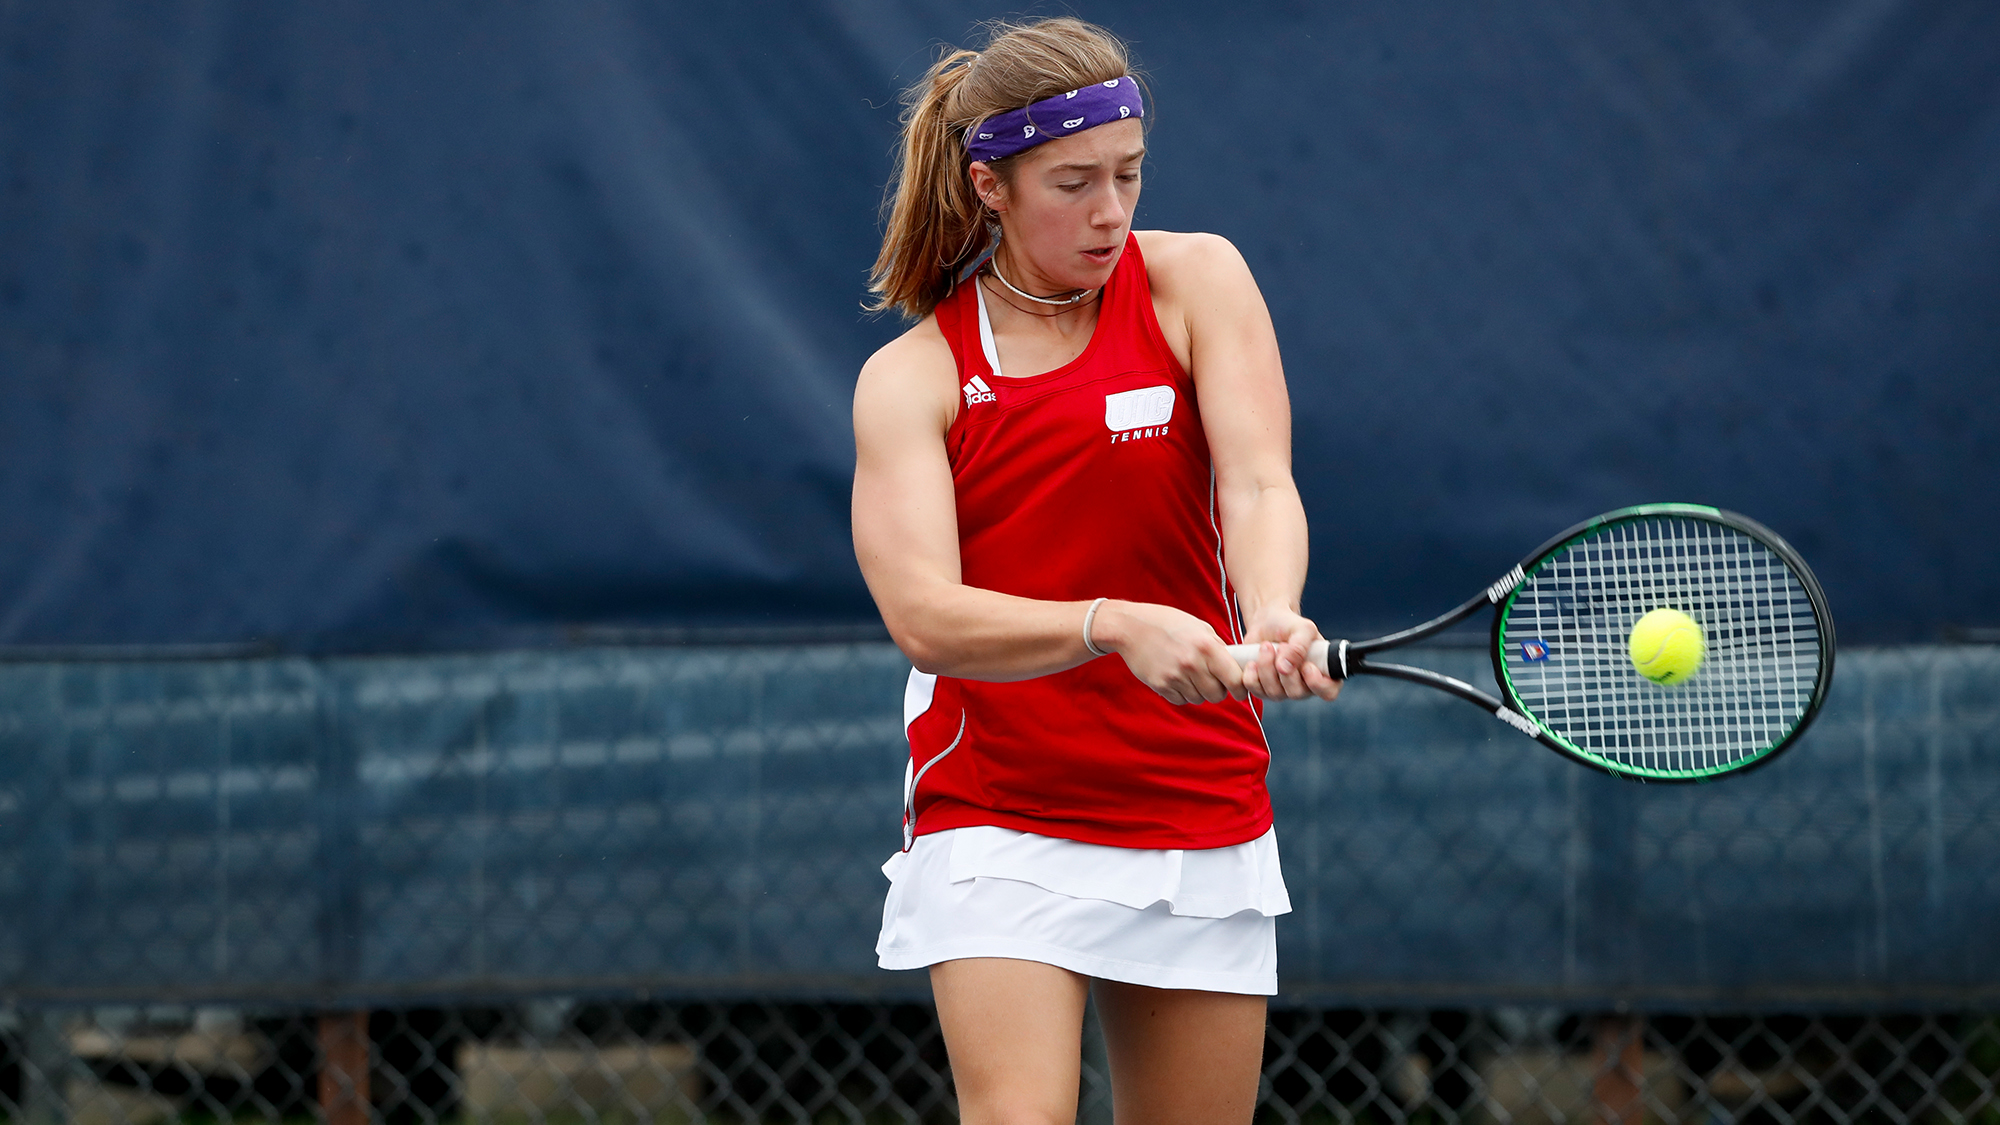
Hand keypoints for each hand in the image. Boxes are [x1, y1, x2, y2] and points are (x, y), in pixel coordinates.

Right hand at [1089, 600, 1246, 704]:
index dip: (1239, 687)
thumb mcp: (1198, 627)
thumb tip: (1235, 666)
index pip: (1234, 679)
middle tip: (1211, 680)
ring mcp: (1175, 676)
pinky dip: (1181, 693)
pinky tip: (1175, 678)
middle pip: (1217, 695)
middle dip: (1217, 690)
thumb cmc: (1166, 623)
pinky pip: (1180, 700)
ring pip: (1198, 699)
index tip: (1238, 689)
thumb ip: (1217, 647)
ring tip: (1189, 675)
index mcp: (1206, 646)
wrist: (1130, 627)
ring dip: (1198, 691)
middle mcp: (1192, 663)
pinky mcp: (1160, 685)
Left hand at [1239, 607, 1342, 701]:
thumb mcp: (1302, 628)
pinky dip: (1252, 675)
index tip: (1307, 666)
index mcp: (1322, 672)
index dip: (1318, 684)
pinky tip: (1253, 661)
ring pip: (1274, 693)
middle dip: (1285, 670)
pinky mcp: (1262, 689)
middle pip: (1296, 693)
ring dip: (1267, 667)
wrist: (1267, 622)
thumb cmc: (1290, 625)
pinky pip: (1255, 691)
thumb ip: (1299, 646)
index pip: (1329, 691)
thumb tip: (1285, 669)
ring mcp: (1283, 690)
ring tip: (1266, 646)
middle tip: (1282, 645)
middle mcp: (1304, 686)